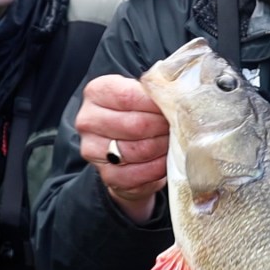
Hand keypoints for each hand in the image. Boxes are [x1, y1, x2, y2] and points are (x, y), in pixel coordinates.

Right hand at [77, 74, 170, 221]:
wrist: (127, 148)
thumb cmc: (138, 114)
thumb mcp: (142, 95)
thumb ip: (155, 93)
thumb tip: (178, 98)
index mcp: (96, 93)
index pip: (129, 96)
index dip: (157, 103)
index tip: (176, 106)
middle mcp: (88, 121)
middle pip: (136, 125)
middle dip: (163, 127)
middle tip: (180, 127)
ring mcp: (94, 151)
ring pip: (139, 150)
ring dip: (163, 147)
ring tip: (174, 142)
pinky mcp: (107, 176)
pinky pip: (140, 174)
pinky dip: (158, 168)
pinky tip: (166, 160)